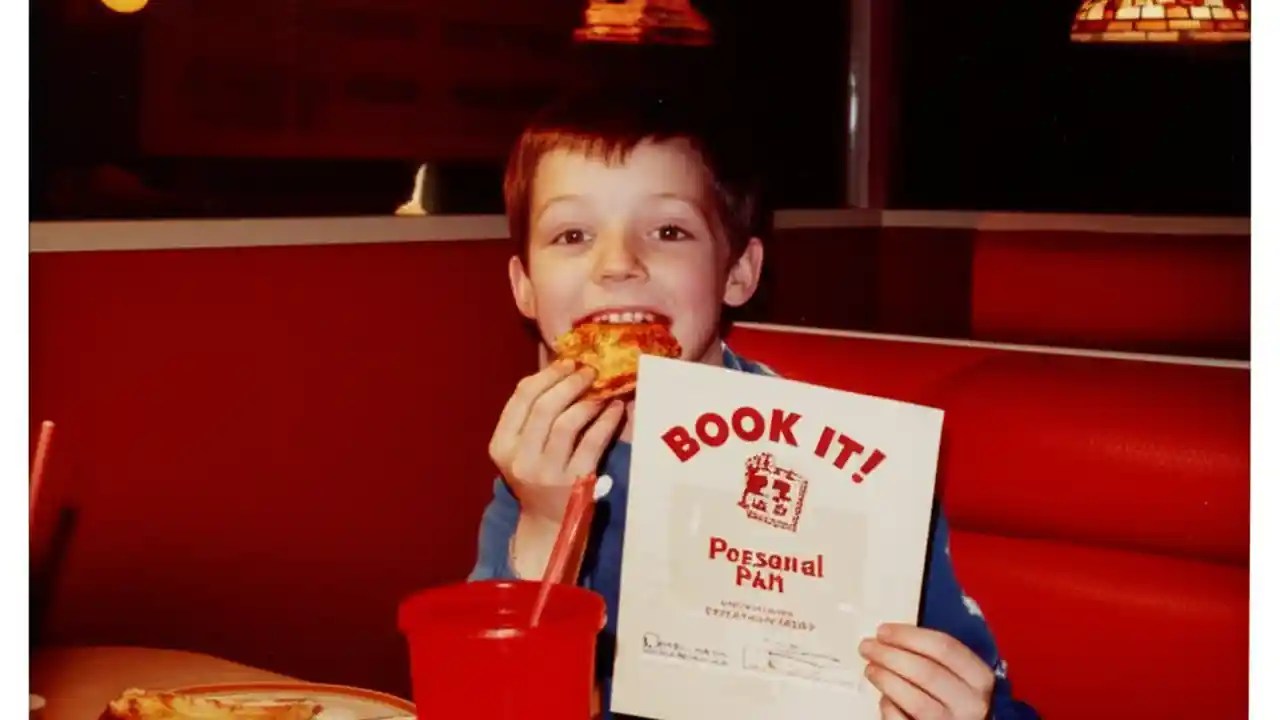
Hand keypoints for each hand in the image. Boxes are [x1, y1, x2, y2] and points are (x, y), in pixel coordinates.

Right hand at [488, 359, 624, 525]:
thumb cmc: (538, 477)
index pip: (521, 398)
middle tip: (589, 371)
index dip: (547, 375)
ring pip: (567, 423)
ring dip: (588, 401)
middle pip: (544, 407)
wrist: (549, 525)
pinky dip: (606, 421)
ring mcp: (547, 472)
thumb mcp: (522, 449)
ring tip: (603, 389)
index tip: (567, 362)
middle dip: (569, 382)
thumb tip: (561, 369)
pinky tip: (616, 408)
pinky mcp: (574, 483)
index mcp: (502, 444)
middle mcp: (520, 458)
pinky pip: (593, 443)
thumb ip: (532, 415)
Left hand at [859, 624, 993, 719]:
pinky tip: (883, 698)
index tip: (883, 631)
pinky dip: (889, 707)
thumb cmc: (952, 698)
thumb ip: (933, 657)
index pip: (944, 647)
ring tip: (870, 669)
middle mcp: (970, 703)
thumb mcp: (955, 675)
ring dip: (886, 679)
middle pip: (926, 671)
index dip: (908, 636)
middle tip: (867, 647)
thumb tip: (891, 638)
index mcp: (979, 678)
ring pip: (915, 699)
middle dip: (890, 655)